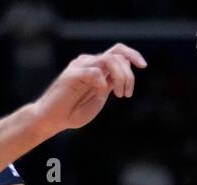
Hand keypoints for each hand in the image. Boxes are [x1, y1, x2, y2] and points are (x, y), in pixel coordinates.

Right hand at [30, 43, 145, 134]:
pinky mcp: (71, 75)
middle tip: (126, 94)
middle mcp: (89, 63)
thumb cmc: (74, 111)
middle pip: (116, 54)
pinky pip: (94, 71)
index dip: (133, 56)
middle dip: (128, 74)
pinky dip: (102, 81)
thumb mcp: (100, 97)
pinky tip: (102, 91)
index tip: (143, 66)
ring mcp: (80, 67)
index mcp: (97, 67)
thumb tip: (124, 71)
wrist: (53, 119)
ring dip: (120, 77)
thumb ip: (111, 84)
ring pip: (108, 60)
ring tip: (119, 94)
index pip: (118, 52)